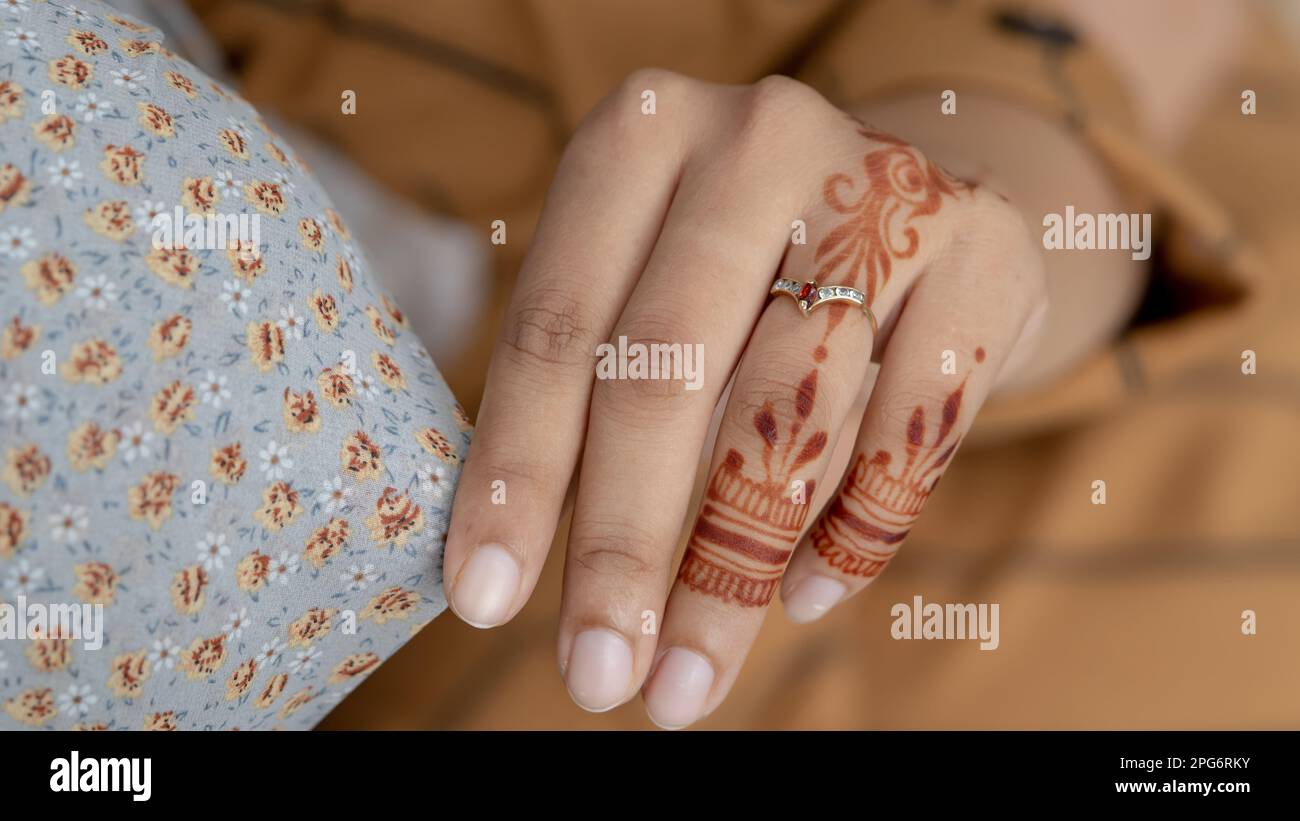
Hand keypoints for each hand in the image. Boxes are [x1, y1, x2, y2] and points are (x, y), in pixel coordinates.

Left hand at [443, 70, 1045, 726]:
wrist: (907, 201)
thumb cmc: (735, 267)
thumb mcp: (643, 285)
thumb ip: (588, 396)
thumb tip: (510, 573)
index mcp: (638, 135)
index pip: (555, 328)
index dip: (515, 475)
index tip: (485, 601)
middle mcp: (757, 140)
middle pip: (668, 375)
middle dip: (624, 547)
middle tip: (599, 675)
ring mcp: (886, 191)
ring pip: (789, 417)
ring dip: (729, 572)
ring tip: (687, 675)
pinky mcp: (986, 259)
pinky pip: (906, 438)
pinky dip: (847, 536)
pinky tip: (795, 596)